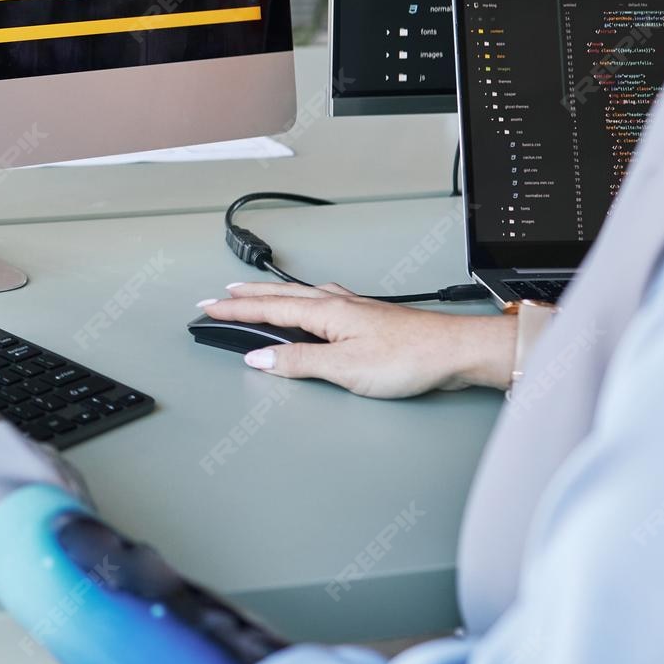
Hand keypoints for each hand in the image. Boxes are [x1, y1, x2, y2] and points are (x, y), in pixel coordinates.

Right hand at [198, 281, 514, 397]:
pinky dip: (300, 300)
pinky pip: (320, 300)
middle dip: (246, 297)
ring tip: (252, 294)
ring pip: (300, 296)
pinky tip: (309, 304)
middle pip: (280, 296)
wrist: (455, 351)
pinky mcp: (367, 317)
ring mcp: (353, 308)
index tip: (209, 308)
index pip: (268, 310)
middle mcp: (337, 303)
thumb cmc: (409, 358)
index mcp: (326, 312)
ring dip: (271, 296)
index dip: (235, 310)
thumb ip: (299, 363)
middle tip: (219, 296)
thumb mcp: (345, 368)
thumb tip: (260, 359)